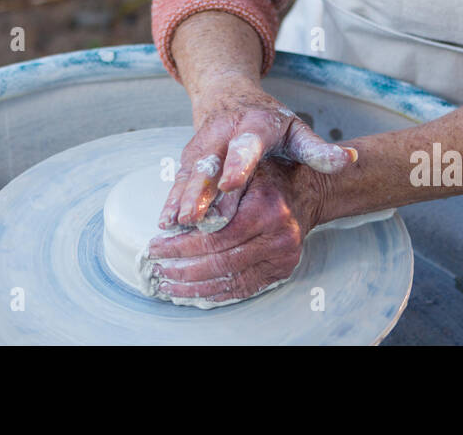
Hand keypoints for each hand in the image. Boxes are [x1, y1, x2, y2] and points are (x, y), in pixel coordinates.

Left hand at [145, 158, 323, 304]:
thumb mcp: (242, 169)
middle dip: (182, 269)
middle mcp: (278, 236)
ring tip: (168, 284)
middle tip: (157, 269)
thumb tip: (177, 218)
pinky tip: (194, 291)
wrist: (306, 190)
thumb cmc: (268, 175)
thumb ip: (214, 191)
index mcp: (266, 208)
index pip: (215, 237)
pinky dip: (216, 293)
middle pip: (220, 263)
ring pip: (230, 281)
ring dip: (194, 287)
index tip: (156, 247)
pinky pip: (244, 288)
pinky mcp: (282, 270)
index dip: (181, 246)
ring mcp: (283, 257)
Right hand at [158, 76, 355, 229]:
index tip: (233, 184)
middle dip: (200, 190)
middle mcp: (223, 133)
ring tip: (176, 225)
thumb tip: (350, 160)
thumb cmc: (270, 123)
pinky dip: (172, 200)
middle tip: (194, 217)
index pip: (246, 146)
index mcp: (254, 126)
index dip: (239, 165)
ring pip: (189, 174)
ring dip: (181, 199)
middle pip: (210, 162)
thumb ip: (319, 150)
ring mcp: (202, 145)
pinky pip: (178, 181)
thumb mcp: (296, 132)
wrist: (230, 99)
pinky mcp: (187, 158)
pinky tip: (166, 222)